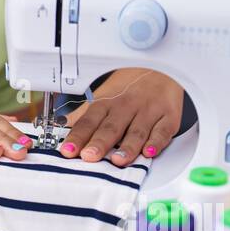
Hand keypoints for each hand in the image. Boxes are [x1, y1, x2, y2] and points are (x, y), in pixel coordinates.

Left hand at [58, 68, 182, 165]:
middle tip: (89, 156)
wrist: (159, 70)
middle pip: (111, 127)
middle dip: (99, 142)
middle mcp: (126, 107)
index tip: (68, 150)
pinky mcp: (168, 117)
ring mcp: (148, 112)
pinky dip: (157, 142)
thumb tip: (61, 130)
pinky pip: (162, 131)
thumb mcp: (103, 98)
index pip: (89, 121)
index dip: (78, 136)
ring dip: (127, 147)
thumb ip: (84, 117)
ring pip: (137, 131)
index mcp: (106, 104)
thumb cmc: (128, 91)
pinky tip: (149, 152)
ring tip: (118, 160)